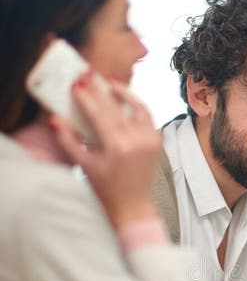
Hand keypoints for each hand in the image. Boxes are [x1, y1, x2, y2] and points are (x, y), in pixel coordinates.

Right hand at [49, 73, 161, 227]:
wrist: (132, 204)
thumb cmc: (107, 188)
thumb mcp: (84, 164)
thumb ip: (68, 141)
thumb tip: (55, 120)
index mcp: (118, 148)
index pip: (100, 114)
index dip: (87, 97)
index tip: (77, 84)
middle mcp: (137, 141)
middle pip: (116, 107)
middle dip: (101, 90)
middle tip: (88, 76)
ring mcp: (150, 141)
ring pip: (138, 107)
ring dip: (123, 92)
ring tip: (109, 81)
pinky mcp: (157, 142)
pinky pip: (147, 116)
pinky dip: (136, 105)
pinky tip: (124, 98)